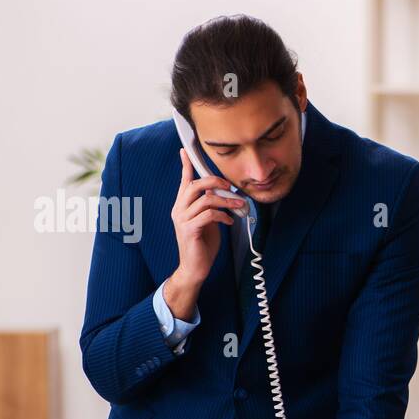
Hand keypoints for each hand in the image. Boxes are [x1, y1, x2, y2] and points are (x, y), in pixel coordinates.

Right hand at [164, 148, 244, 316]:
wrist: (195, 268)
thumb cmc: (202, 245)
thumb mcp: (209, 221)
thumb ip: (211, 206)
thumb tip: (224, 193)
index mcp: (182, 205)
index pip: (184, 181)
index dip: (186, 165)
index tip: (185, 150)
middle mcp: (179, 209)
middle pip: (195, 185)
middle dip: (215, 182)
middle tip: (231, 187)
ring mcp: (182, 219)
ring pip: (205, 199)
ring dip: (227, 201)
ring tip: (240, 206)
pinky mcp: (189, 230)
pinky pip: (208, 214)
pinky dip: (223, 215)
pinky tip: (229, 222)